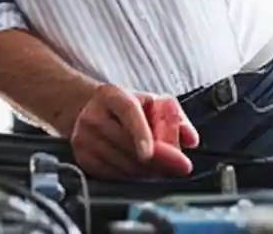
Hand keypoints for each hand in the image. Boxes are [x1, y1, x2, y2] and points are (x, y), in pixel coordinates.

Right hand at [68, 84, 198, 178]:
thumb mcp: (150, 102)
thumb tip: (190, 139)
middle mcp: (93, 115)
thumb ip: (175, 117)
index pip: (127, 112)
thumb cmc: (125, 107)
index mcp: (111, 95)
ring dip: (147, 171)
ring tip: (162, 167)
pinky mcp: (81, 157)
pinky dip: (132, 176)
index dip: (140, 133)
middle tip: (180, 166)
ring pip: (121, 164)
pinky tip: (141, 171)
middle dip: (158, 160)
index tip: (150, 153)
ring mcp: (83, 137)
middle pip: (126, 144)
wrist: (87, 109)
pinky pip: (112, 175)